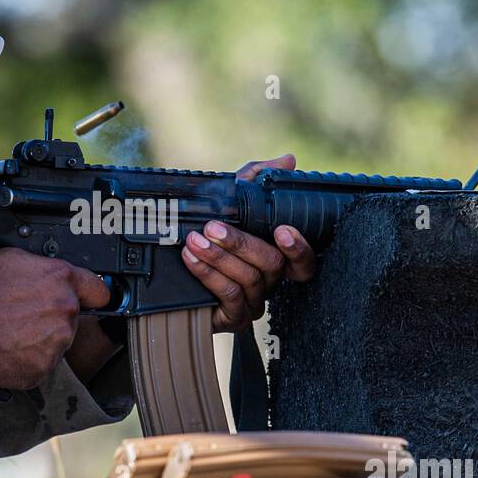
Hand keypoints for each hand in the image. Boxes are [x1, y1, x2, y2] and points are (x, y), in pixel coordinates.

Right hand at [0, 247, 109, 389]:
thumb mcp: (0, 256)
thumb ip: (31, 262)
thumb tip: (37, 264)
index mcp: (59, 278)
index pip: (98, 289)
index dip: (90, 293)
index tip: (87, 298)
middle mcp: (64, 310)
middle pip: (71, 316)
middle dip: (51, 315)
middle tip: (20, 314)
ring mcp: (56, 343)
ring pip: (55, 341)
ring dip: (39, 339)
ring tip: (7, 332)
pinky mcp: (41, 370)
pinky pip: (39, 364)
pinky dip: (26, 360)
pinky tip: (4, 349)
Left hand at [180, 154, 317, 332]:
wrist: (173, 275)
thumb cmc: (211, 235)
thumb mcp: (232, 201)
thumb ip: (258, 178)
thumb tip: (288, 160)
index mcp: (277, 258)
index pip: (304, 261)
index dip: (299, 248)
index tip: (282, 230)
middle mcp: (270, 282)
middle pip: (271, 265)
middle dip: (241, 243)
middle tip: (212, 228)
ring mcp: (253, 302)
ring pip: (248, 280)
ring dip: (218, 258)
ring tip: (194, 241)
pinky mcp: (233, 317)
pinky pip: (228, 296)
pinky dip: (209, 275)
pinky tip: (191, 259)